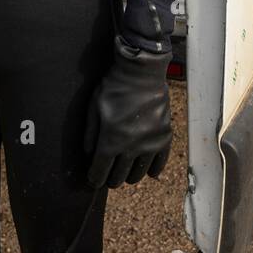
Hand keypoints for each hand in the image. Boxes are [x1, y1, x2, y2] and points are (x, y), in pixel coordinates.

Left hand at [84, 33, 172, 188]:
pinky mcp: (164, 138)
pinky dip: (150, 170)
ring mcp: (150, 143)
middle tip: (107, 175)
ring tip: (124, 171)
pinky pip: (158, 165)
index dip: (94, 178)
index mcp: (111, 139)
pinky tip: (144, 169)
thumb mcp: (94, 107)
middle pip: (118, 176)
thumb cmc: (114, 88)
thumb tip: (89, 156)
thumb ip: (90, 134)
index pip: (100, 170)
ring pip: (137, 174)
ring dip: (128, 175)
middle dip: (110, 178)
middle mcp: (132, 146)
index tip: (93, 179)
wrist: (142, 73)